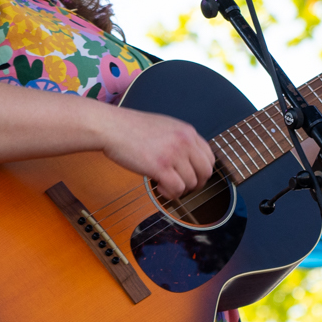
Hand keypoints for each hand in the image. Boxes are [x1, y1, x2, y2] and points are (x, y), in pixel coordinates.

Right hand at [100, 105, 215, 196]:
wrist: (112, 127)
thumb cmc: (132, 128)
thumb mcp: (165, 126)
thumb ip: (180, 140)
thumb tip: (189, 159)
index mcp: (188, 132)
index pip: (209, 157)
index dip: (202, 171)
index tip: (191, 176)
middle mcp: (185, 142)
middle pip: (206, 172)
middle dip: (196, 184)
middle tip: (182, 186)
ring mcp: (174, 154)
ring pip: (191, 183)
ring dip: (179, 190)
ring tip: (164, 185)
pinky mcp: (160, 167)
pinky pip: (176, 189)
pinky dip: (170, 194)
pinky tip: (159, 188)